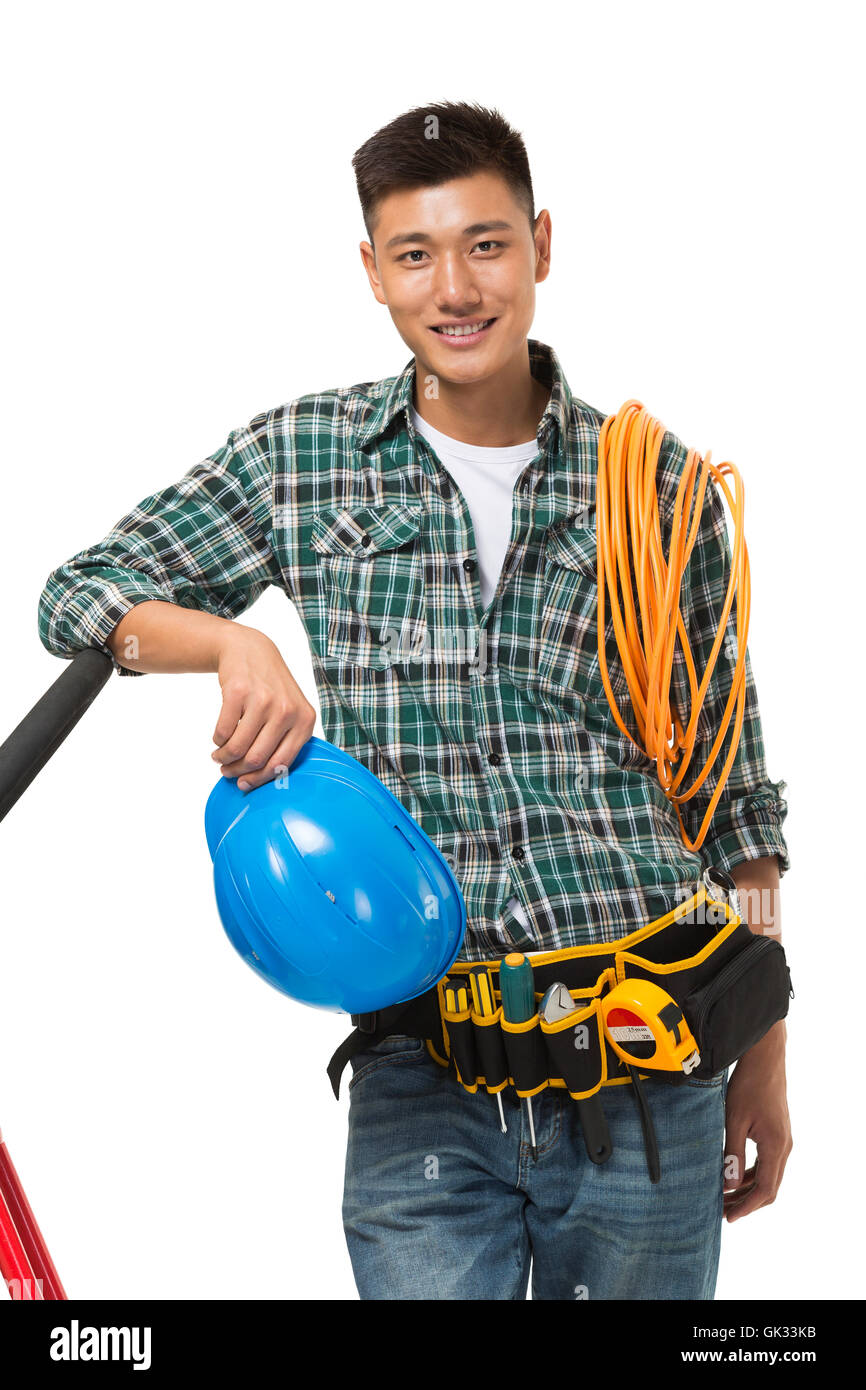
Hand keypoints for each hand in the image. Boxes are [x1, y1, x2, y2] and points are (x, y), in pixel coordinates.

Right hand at [210, 625, 315, 791]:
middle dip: (237, 771)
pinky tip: (218, 738)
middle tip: (227, 772)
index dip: (259, 779)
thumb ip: (284, 742)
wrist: (250, 650)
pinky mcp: (239, 692)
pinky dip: (217, 740)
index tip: (244, 784)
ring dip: (223, 758)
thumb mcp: (290, 712)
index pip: (281, 763)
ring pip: (238, 747)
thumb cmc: (270, 689)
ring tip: (218, 757)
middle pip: (256, 758)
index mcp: (305, 721)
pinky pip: (223, 731)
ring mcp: (263, 700)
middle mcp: (287, 711)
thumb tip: (260, 779)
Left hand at [723, 1021, 791, 1221]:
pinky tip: (734, 1175)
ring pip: (769, 1176)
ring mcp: (783, 1140)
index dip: (746, 1207)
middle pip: (769, 1188)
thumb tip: (729, 1185)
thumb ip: (733, 1153)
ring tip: (725, 1196)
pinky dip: (752, 1173)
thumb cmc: (748, 1086)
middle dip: (746, 1202)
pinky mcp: (778, 1133)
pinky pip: (767, 1162)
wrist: (765, 1059)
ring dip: (748, 1189)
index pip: (764, 1190)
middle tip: (723, 1210)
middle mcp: (784, 1147)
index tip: (728, 1217)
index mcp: (776, 1147)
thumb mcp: (735, 1120)